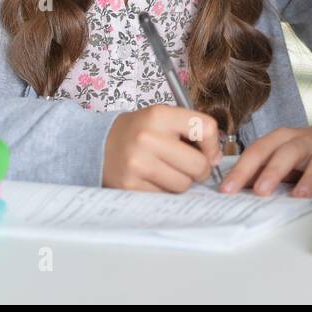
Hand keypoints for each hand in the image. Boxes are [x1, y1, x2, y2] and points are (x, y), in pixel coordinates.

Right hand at [102, 104, 220, 191]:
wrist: (95, 145)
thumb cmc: (137, 132)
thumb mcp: (162, 118)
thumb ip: (191, 131)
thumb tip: (216, 158)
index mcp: (159, 115)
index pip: (205, 128)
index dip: (213, 144)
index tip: (208, 151)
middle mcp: (147, 138)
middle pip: (198, 164)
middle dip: (200, 169)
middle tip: (190, 167)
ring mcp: (137, 163)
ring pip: (183, 184)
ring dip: (182, 182)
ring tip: (169, 171)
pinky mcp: (129, 186)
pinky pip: (164, 196)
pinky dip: (164, 191)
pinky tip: (154, 179)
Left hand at [219, 121, 311, 202]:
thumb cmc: (306, 150)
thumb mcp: (282, 151)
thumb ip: (261, 167)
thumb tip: (232, 189)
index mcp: (282, 139)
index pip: (259, 151)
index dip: (242, 170)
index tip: (227, 190)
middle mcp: (304, 142)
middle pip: (287, 153)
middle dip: (273, 172)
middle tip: (260, 191)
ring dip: (308, 179)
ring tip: (298, 196)